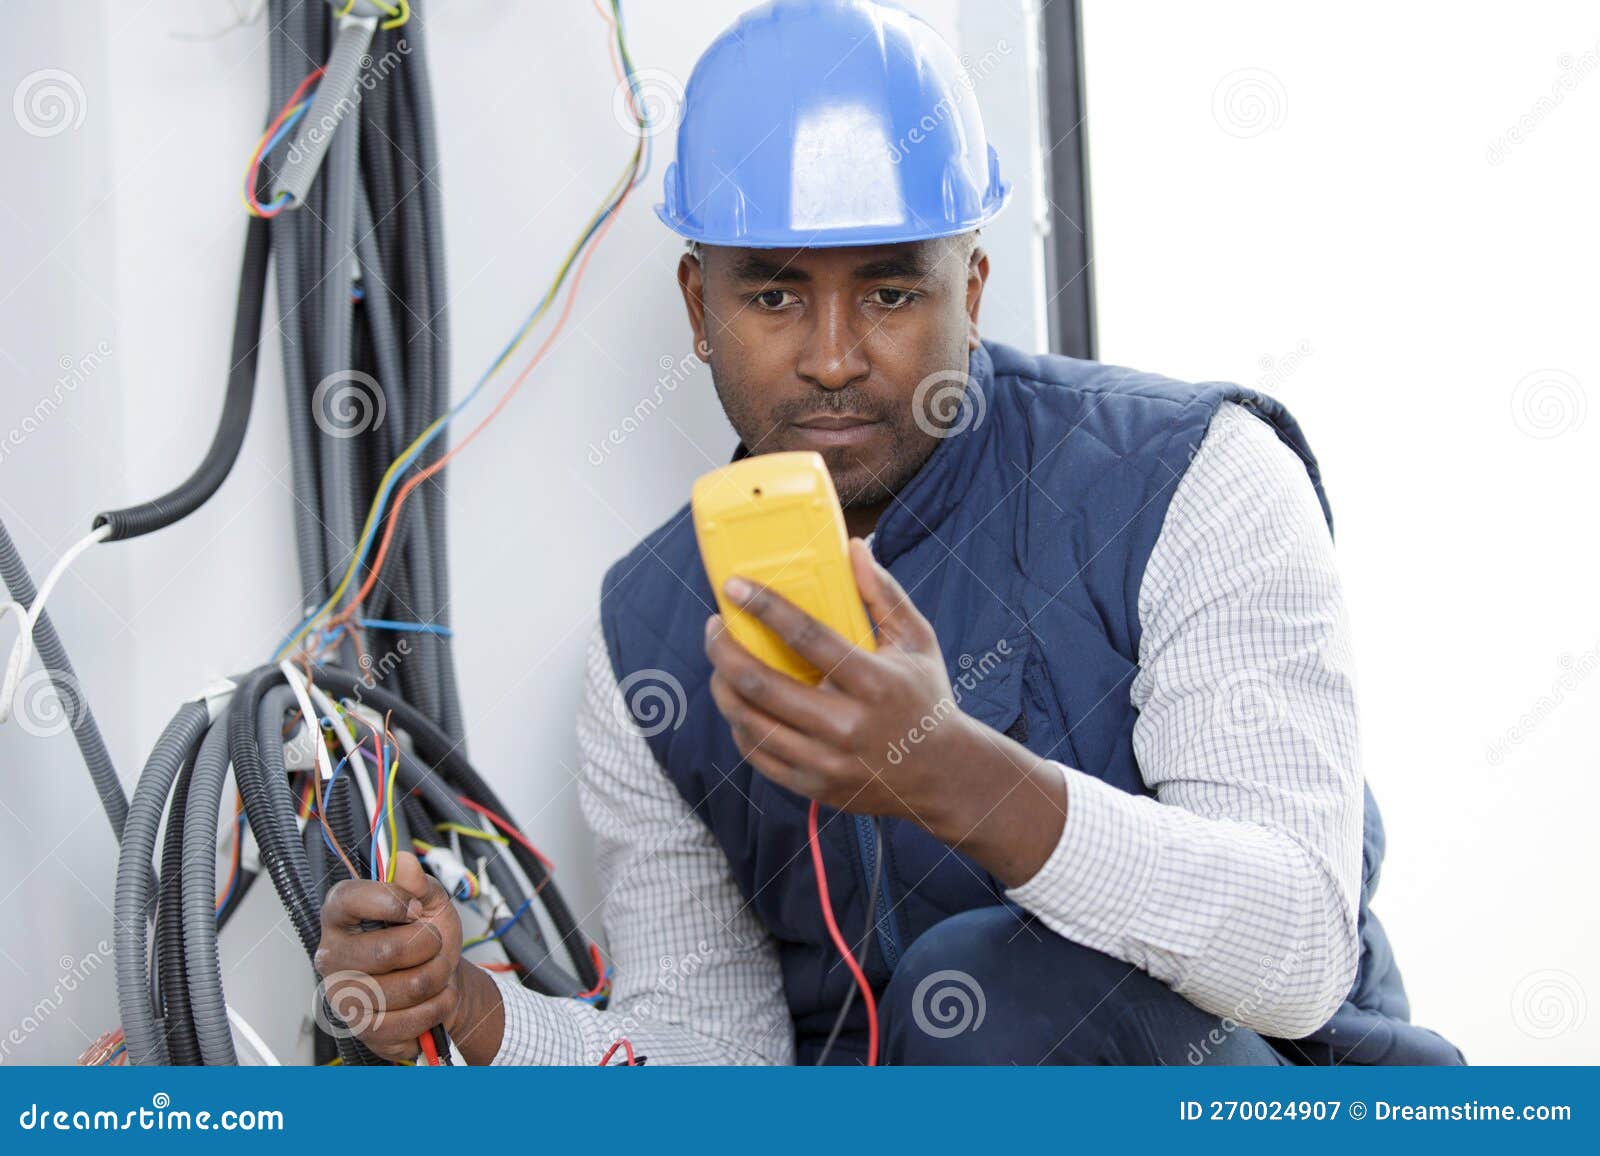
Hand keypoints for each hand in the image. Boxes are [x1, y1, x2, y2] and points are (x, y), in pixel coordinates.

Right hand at [314, 851, 500, 1062]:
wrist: (440, 984)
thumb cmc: (428, 940)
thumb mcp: (431, 903)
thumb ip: (419, 884)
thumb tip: (404, 862)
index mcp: (341, 915)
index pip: (349, 899)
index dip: (391, 901)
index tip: (416, 908)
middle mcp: (332, 954)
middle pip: (388, 950)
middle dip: (431, 947)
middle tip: (435, 946)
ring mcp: (342, 995)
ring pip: (408, 987)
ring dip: (438, 979)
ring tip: (436, 973)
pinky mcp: (360, 1029)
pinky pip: (410, 1020)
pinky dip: (436, 1008)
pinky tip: (432, 1001)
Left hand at [705, 539, 1065, 882]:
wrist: (942, 775)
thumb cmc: (925, 698)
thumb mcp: (917, 641)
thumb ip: (884, 594)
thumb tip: (854, 548)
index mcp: (874, 683)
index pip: (807, 638)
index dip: (765, 608)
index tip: (734, 586)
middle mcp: (846, 726)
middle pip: (761, 685)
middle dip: (723, 650)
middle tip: (715, 627)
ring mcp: (826, 762)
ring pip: (749, 722)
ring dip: (722, 686)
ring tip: (720, 663)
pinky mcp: (813, 786)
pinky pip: (757, 753)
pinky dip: (739, 723)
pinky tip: (739, 701)